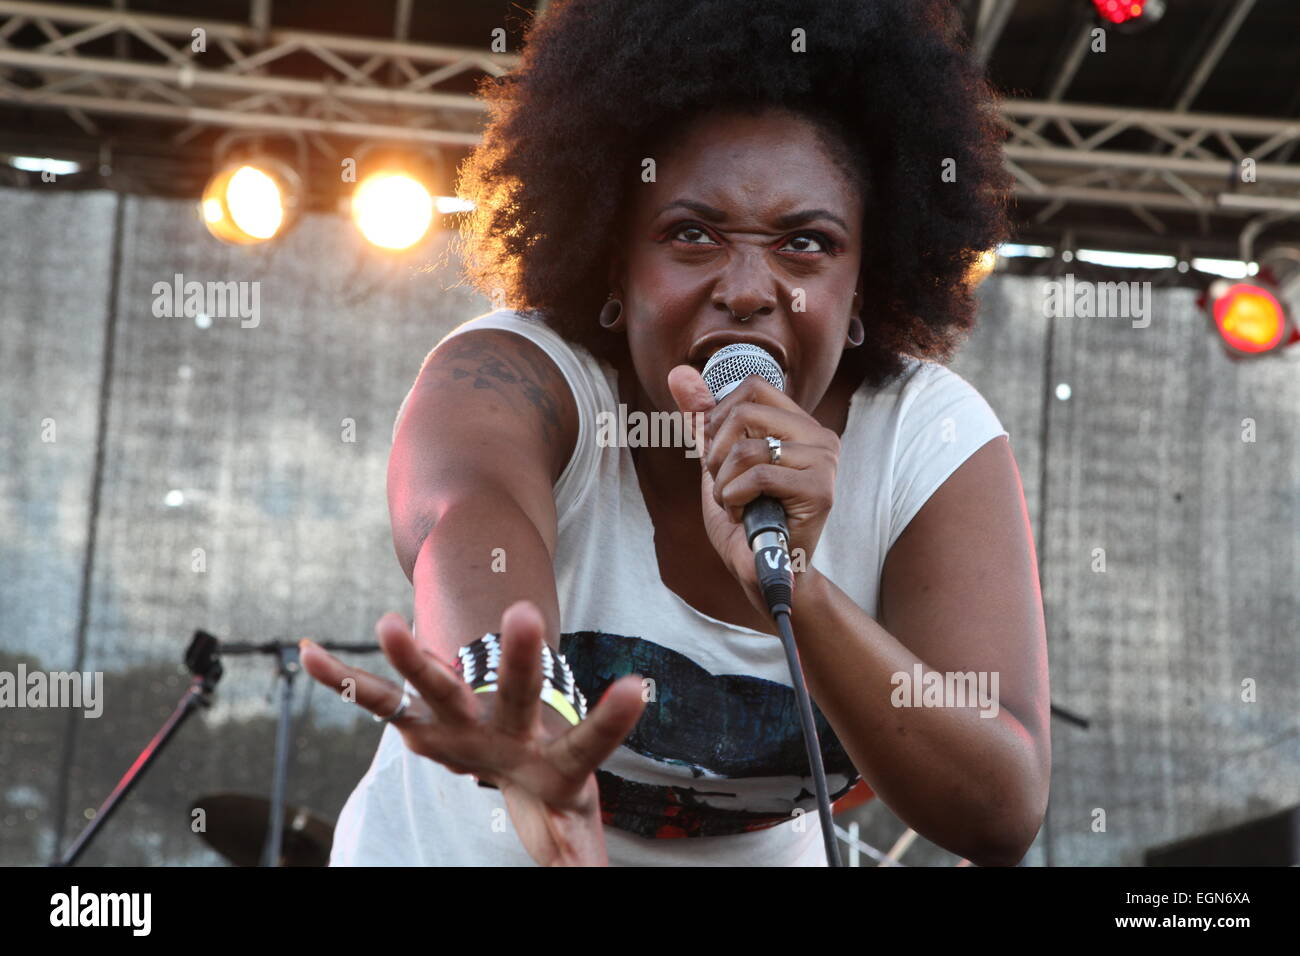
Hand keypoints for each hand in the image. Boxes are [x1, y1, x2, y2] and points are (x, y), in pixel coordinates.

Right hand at [300, 601, 645, 865]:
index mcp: (552, 759)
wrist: (516, 743)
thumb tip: (596, 885)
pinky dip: (344, 681)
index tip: (637, 685)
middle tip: (523, 613)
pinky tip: (308, 654)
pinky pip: (378, 701)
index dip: (611, 720)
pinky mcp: (422, 720)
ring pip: (439, 685)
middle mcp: (508, 726)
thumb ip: (579, 856)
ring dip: (413, 658)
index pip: (588, 742)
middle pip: (517, 695)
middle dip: (519, 660)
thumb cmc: (550, 787)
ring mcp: (464, 717)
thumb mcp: (570, 826)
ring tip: (389, 623)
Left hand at [667, 365, 839, 614]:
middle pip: (745, 411)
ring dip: (723, 482)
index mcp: (800, 424)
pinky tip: (743, 514)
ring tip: (734, 503)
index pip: (753, 386)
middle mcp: (820, 436)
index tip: (717, 453)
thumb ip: (702, 418)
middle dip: (716, 453)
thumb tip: (678, 373)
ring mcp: (825, 462)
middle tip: (723, 484)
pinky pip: (757, 476)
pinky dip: (734, 497)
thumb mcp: (716, 462)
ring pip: (747, 447)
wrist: (762, 570)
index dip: (719, 416)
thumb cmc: (745, 517)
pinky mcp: (820, 490)